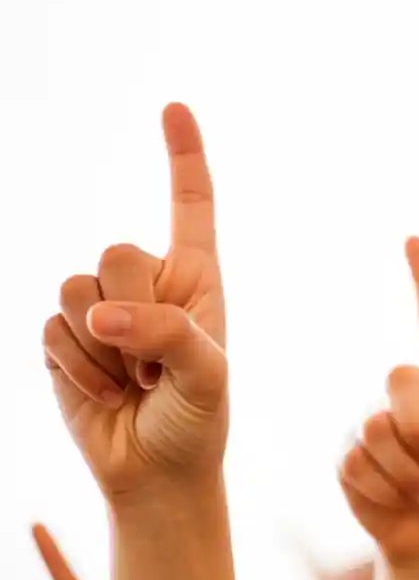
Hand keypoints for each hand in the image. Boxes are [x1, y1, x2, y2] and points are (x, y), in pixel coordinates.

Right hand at [42, 103, 228, 498]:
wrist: (157, 473)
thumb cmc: (198, 420)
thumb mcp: (207, 376)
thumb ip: (166, 334)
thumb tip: (99, 315)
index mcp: (197, 278)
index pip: (190, 205)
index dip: (183, 155)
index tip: (175, 106)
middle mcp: (147, 284)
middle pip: (117, 251)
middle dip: (136, 312)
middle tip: (160, 367)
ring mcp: (101, 309)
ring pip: (76, 287)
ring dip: (105, 348)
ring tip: (137, 383)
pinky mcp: (62, 338)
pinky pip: (51, 329)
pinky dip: (79, 369)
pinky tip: (108, 395)